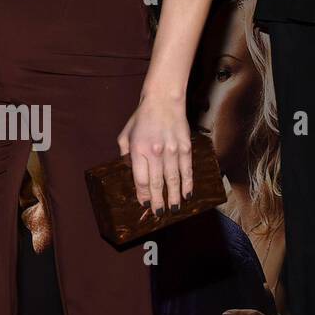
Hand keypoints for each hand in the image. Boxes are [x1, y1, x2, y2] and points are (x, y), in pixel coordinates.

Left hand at [118, 94, 192, 215]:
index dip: (143, 194)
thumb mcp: (126, 134)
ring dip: (174, 197)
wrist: (163, 100)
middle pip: (157, 183)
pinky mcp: (186, 148)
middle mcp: (156, 152)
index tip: (144, 204)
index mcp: (138, 149)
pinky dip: (188, 184)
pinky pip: (187, 170)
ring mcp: (172, 151)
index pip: (140, 179)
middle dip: (158, 201)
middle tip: (159, 213)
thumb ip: (126, 154)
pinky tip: (187, 195)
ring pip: (174, 180)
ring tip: (173, 209)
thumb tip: (129, 172)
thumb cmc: (142, 118)